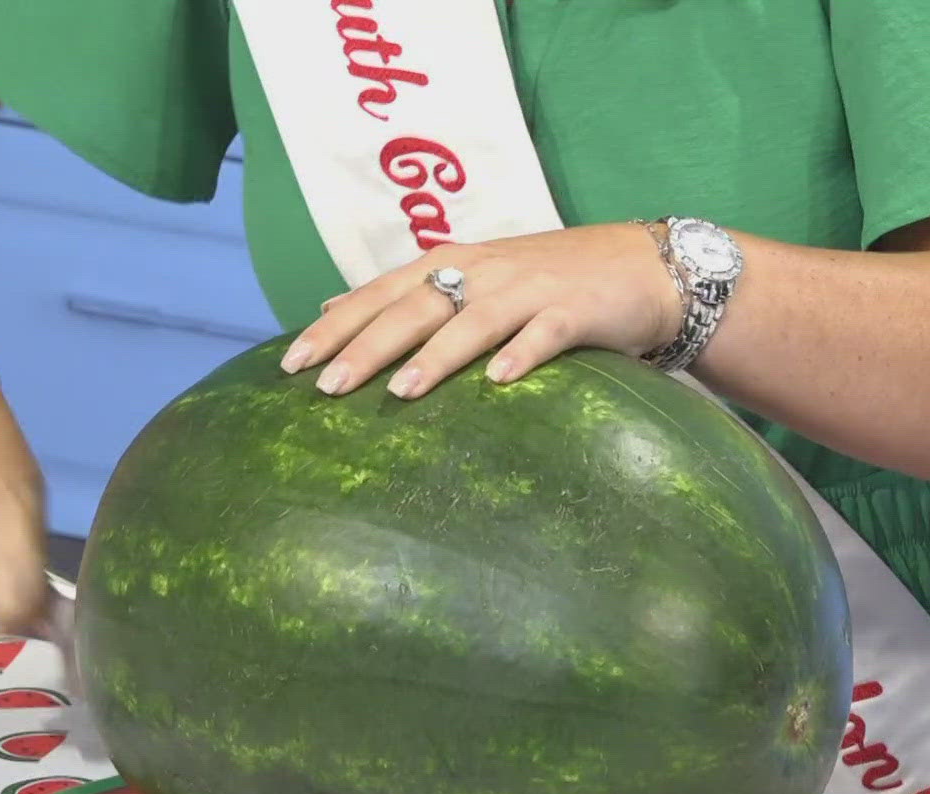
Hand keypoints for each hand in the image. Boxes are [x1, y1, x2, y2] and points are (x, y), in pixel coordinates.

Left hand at [280, 223, 682, 397]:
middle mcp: (481, 272)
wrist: (640, 265)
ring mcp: (528, 289)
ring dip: (436, 356)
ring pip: (472, 321)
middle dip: (367, 346)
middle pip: (414, 308)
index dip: (334, 328)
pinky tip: (497, 382)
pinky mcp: (575, 310)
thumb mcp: (468, 277)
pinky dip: (521, 355)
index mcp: (449, 265)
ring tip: (401, 392)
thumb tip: (328, 310)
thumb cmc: (545, 280)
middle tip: (326, 387)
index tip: (289, 364)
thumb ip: (401, 294)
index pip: (378, 295)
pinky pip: (544, 334)